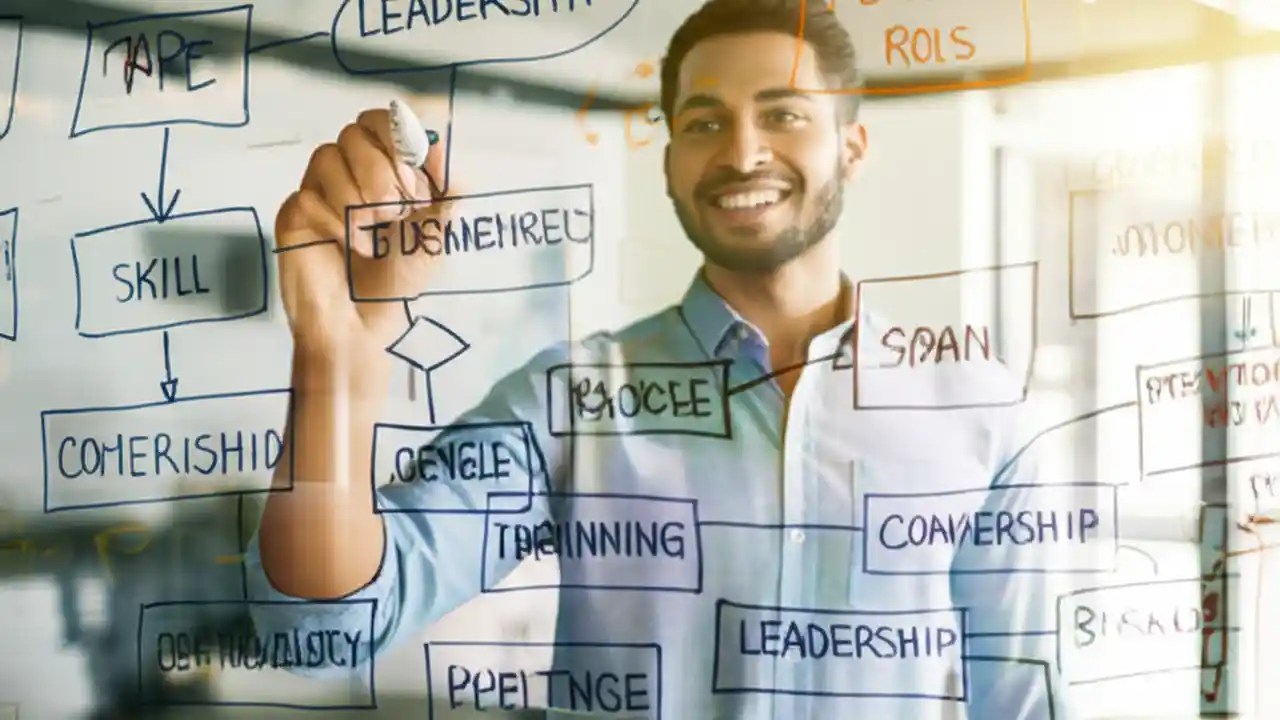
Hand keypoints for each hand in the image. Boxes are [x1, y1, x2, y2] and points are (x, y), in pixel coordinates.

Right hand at [273, 104, 454, 366]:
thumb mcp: (435, 233)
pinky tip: (348, 247)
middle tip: (394, 212)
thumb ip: (445, 191)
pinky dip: (336, 222)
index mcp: (383, 169)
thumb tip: (443, 147)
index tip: (414, 174)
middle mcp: (348, 172)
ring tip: (372, 237)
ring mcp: (318, 189)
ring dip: (358, 198)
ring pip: (327, 156)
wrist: (363, 322)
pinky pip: (309, 194)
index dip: (397, 137)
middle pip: (354, 131)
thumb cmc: (398, 278)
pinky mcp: (295, 212)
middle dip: (380, 170)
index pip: (382, 121)